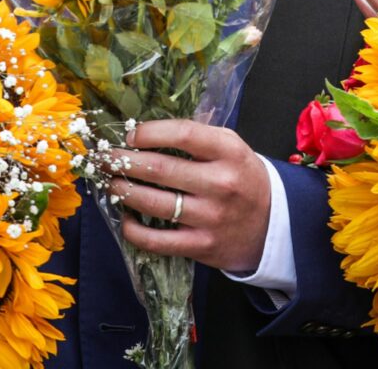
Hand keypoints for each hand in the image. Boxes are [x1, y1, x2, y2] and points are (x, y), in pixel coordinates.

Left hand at [108, 120, 270, 274]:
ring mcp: (211, 217)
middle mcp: (221, 183)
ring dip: (123, 191)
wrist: (273, 225)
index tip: (130, 135)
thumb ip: (196, 136)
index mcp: (229, 151)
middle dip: (123, 162)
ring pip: (154, 203)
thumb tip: (145, 131)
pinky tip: (125, 218)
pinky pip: (157, 240)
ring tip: (110, 183)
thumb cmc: (242, 177)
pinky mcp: (202, 246)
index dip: (149, 132)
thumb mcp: (231, 147)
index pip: (183, 134)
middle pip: (160, 168)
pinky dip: (134, 229)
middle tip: (104, 158)